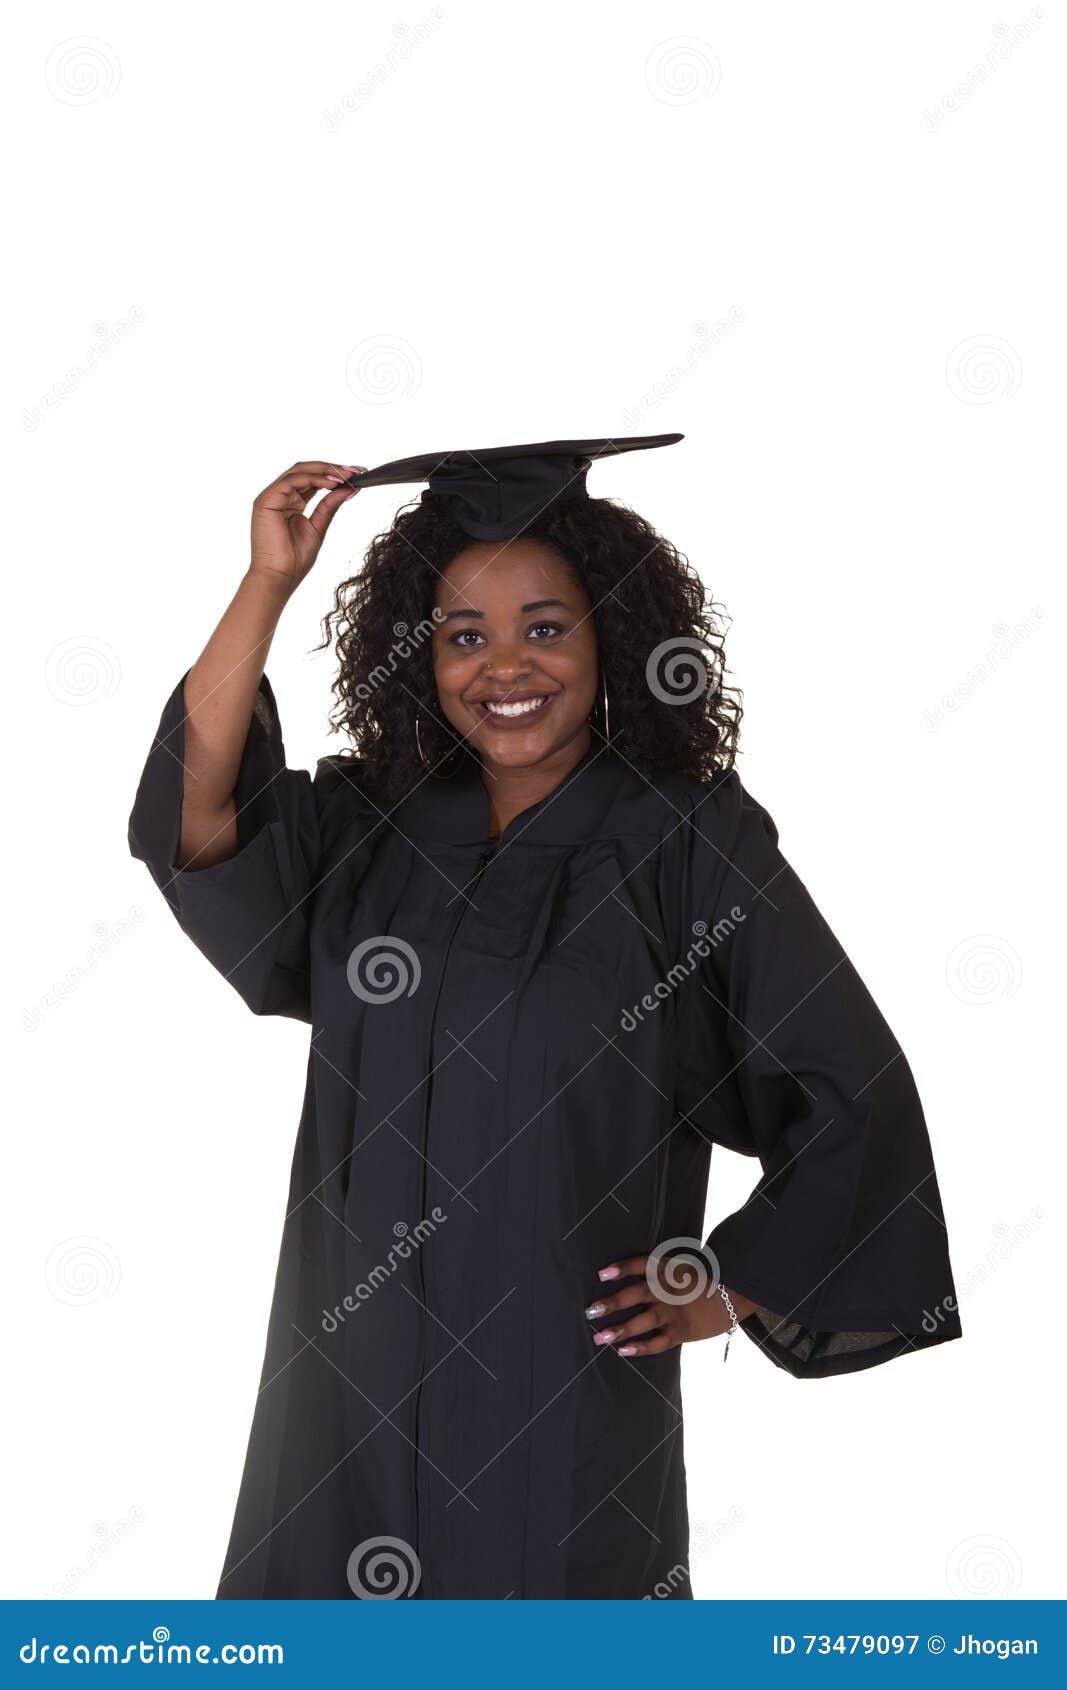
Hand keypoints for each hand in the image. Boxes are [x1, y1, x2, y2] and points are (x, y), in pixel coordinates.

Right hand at [249, 460, 365, 590]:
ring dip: (325, 470)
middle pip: (306, 470)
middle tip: (355, 471)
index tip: (357, 474)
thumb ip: (330, 506)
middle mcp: (280, 496)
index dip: (333, 474)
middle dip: (332, 468)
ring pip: (299, 471)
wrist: (279, 577)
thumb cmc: (295, 560)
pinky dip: (313, 479)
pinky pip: (291, 481)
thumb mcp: (319, 527)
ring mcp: (271, 497)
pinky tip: (331, 484)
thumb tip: (349, 489)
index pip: (312, 479)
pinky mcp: (266, 500)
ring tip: (346, 476)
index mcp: (291, 502)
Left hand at [585, 1253, 756, 1358]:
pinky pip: (657, 1342)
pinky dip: (640, 1347)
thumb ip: (657, 1269)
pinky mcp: (680, 1332)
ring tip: (599, 1337)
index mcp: (667, 1269)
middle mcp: (667, 1290)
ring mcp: (673, 1312)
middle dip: (612, 1303)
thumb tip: (629, 1275)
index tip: (601, 1273)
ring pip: (642, 1322)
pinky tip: (623, 1351)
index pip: (641, 1264)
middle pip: (635, 1294)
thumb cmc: (702, 1279)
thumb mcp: (679, 1266)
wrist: (733, 1294)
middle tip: (590, 1311)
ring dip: (619, 1329)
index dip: (621, 1268)